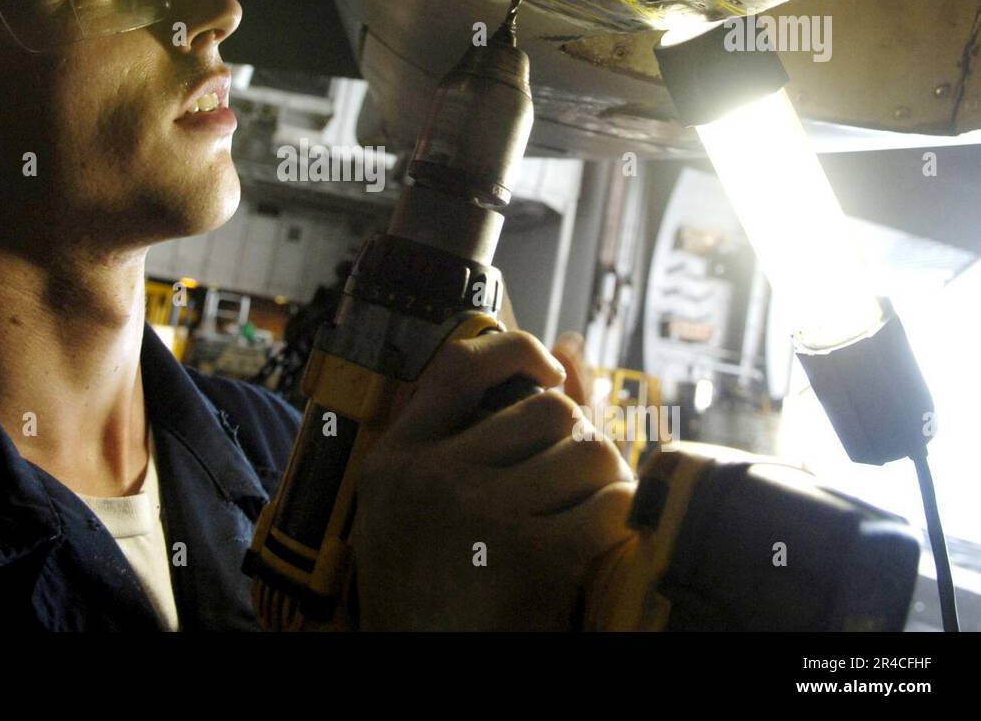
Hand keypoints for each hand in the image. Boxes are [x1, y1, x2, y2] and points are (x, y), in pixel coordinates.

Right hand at [353, 328, 634, 630]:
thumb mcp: (415, 506)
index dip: (517, 350)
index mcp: (397, 458)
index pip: (460, 364)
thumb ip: (468, 433)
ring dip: (602, 482)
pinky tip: (596, 541)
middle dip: (576, 441)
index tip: (551, 373)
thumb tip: (567, 352)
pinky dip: (617, 520)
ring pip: (588, 453)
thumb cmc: (425, 588)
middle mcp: (434, 476)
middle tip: (573, 480)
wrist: (417, 664)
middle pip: (548, 410)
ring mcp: (481, 513)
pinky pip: (610, 506)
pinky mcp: (530, 556)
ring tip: (585, 511)